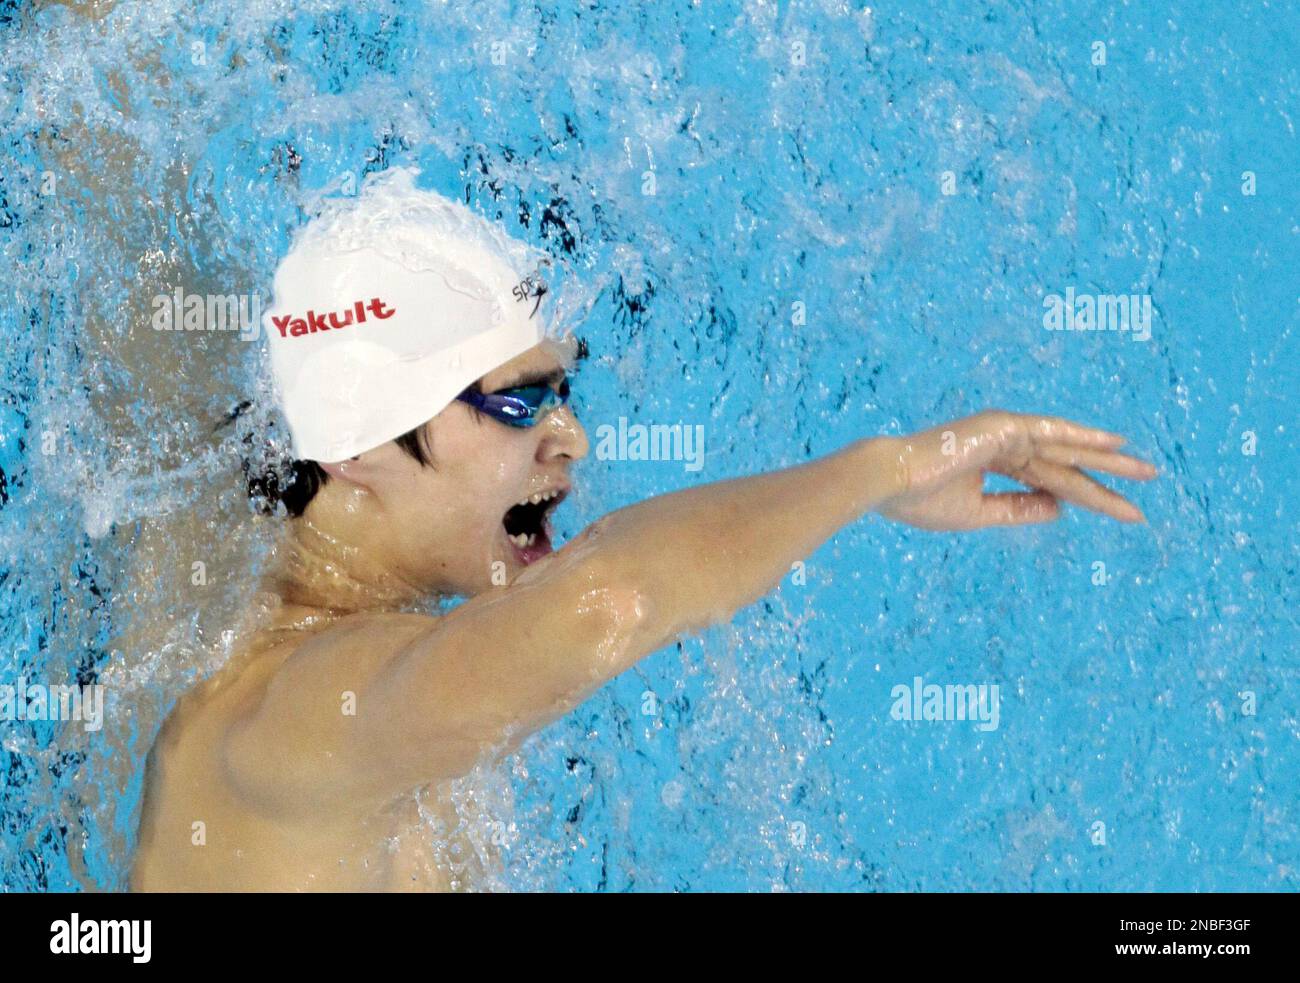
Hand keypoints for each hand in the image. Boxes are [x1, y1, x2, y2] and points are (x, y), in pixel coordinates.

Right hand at [876, 410, 1156, 530]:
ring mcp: (1005, 432)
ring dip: (1107, 459)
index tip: (1119, 510)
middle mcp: (1005, 443)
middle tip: (1149, 479)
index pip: (1050, 481)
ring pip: (1066, 450)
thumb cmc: (920, 498)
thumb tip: (1060, 509)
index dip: (1086, 496)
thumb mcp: (977, 513)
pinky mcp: (1003, 426)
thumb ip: (1017, 509)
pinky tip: (1113, 442)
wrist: (890, 479)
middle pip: (1067, 462)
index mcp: (994, 462)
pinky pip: (1051, 433)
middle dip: (1107, 473)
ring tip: (1146, 471)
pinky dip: (1082, 436)